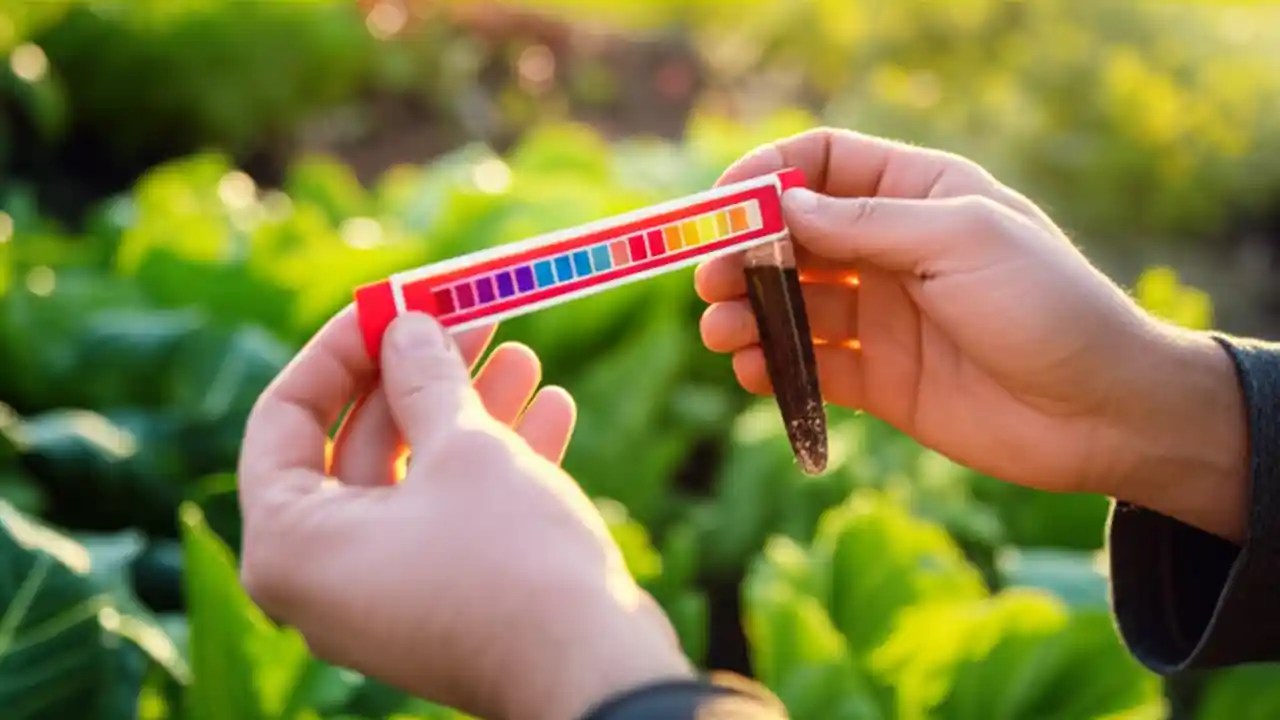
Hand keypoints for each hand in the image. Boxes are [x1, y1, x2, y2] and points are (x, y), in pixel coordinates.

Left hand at [237, 308, 690, 719]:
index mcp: (292, 544)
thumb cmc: (513, 561)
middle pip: (360, 443)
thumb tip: (405, 324)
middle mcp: (326, 576)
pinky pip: (452, 517)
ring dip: (469, 410)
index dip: (338, 349)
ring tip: (521, 352)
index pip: (284, 418)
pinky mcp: (445, 603)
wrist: (597, 674)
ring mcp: (387, 594)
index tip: (388, 302)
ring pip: (417, 476)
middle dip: (421, 373)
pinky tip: (550, 409)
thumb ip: (424, 377)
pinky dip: (493, 462)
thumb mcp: (464, 449)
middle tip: (466, 318)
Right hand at [696, 128, 1246, 540]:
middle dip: (744, 253)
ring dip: (749, 312)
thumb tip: (781, 206)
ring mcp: (883, 317)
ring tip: (722, 329)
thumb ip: (865, 225)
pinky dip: (775, 367)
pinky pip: (811, 367)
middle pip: (793, 237)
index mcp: (918, 194)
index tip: (722, 207)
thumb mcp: (961, 241)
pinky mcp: (880, 381)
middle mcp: (893, 251)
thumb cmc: (1049, 306)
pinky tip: (755, 372)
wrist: (1105, 413)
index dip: (766, 175)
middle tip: (711, 280)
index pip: (823, 163)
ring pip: (792, 304)